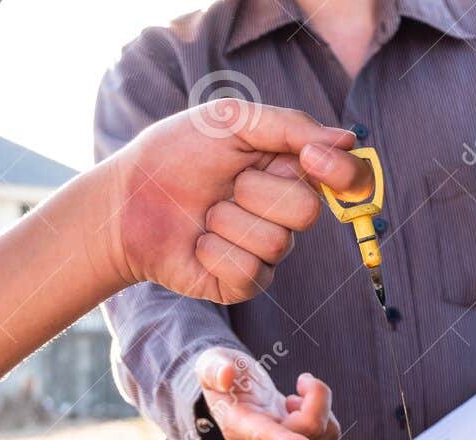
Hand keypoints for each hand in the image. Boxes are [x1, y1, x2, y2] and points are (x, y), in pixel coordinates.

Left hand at [99, 100, 373, 304]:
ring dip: (229, 221)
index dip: (343, 173)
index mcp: (291, 168)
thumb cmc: (174, 155)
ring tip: (204, 213)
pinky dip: (216, 251)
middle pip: (309, 211)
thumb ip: (289, 126)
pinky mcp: (245, 282)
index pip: (346, 178)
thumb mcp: (229, 121)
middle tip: (225, 183)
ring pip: (277, 243)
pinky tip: (197, 242)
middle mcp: (286, 212)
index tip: (316, 159)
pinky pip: (251, 271)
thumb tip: (349, 139)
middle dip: (258, 191)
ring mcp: (267, 251)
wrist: (126, 201)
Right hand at [198, 346, 339, 439]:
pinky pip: (331, 437)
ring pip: (326, 432)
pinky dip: (325, 416)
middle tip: (303, 379)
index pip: (265, 435)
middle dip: (316, 394)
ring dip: (320, 405)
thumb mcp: (212, 363)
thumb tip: (226, 375)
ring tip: (296, 399)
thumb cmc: (226, 376)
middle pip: (310, 426)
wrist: (237, 399)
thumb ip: (214, 368)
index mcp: (237, 426)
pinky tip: (301, 412)